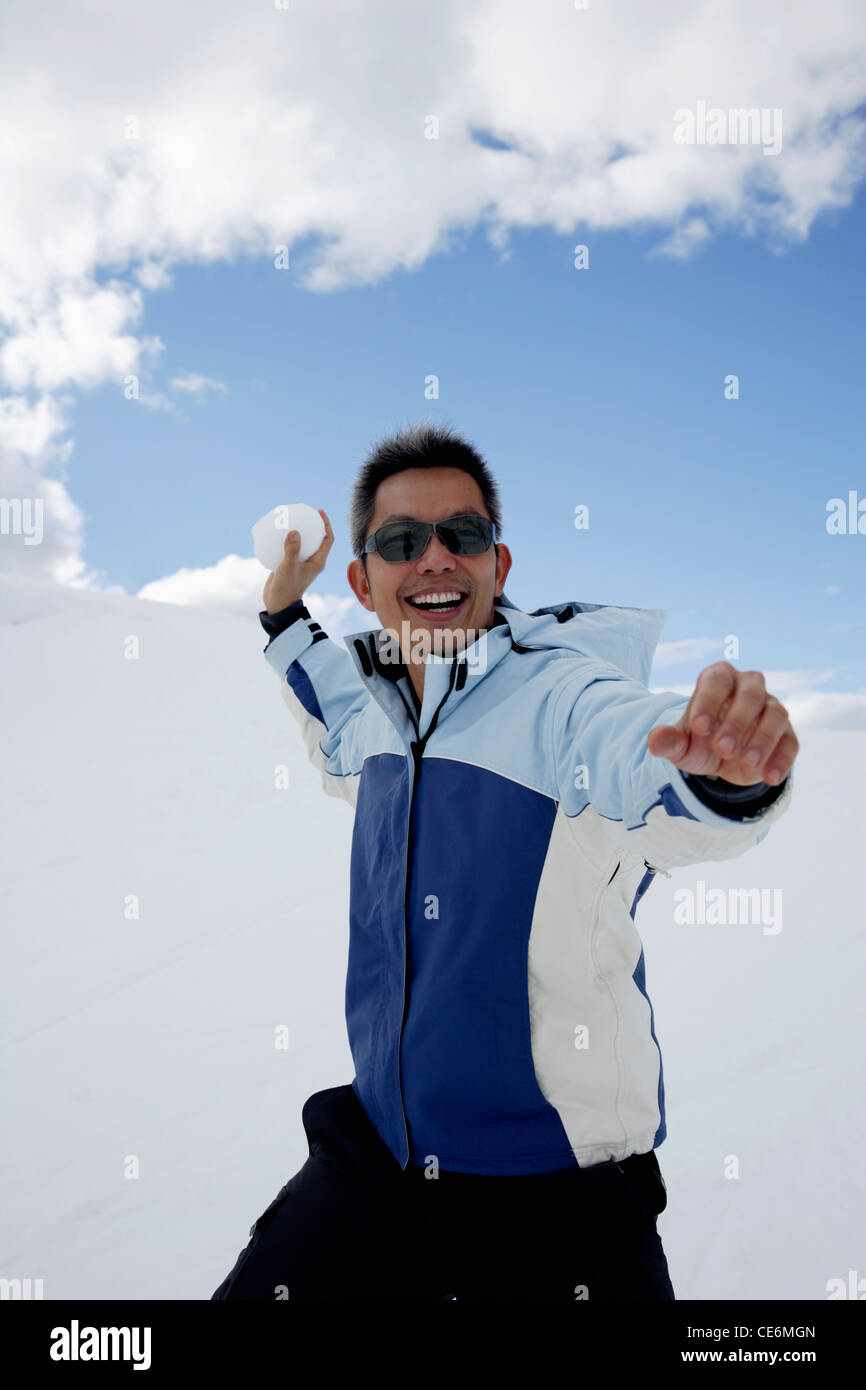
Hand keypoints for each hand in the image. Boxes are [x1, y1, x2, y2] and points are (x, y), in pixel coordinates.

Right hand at [263, 509, 333, 613]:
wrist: (278, 605)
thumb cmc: (286, 589)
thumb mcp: (288, 568)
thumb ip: (292, 551)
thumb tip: (295, 532)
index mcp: (318, 562)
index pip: (328, 539)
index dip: (326, 524)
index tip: (319, 512)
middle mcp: (312, 562)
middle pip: (317, 539)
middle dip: (313, 525)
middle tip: (304, 513)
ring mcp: (300, 563)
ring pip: (303, 543)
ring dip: (299, 532)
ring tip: (290, 519)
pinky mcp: (289, 565)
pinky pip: (291, 548)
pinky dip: (286, 540)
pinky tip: (277, 533)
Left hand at [646, 662, 797, 786]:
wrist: (722, 761)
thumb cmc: (699, 742)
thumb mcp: (681, 745)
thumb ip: (668, 741)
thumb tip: (654, 741)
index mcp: (719, 679)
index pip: (717, 679)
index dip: (709, 701)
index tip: (699, 728)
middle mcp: (749, 686)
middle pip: (750, 694)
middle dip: (737, 721)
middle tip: (722, 749)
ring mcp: (772, 708)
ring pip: (775, 714)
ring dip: (762, 739)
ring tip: (746, 763)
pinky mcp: (787, 733)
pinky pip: (790, 742)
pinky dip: (782, 759)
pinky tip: (769, 777)